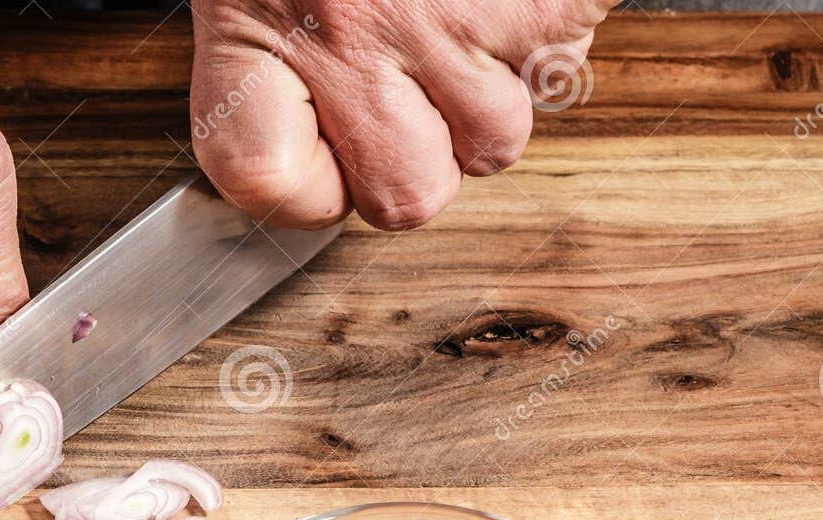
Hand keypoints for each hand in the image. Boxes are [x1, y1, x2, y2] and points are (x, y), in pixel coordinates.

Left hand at [190, 0, 612, 229]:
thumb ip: (271, 61)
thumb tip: (318, 168)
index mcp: (260, 15)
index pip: (267, 182)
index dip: (308, 187)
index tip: (325, 157)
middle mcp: (354, 28)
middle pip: (405, 198)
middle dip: (421, 155)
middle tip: (414, 82)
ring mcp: (457, 17)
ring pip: (497, 144)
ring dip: (490, 89)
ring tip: (463, 5)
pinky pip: (562, 68)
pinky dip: (547, 32)